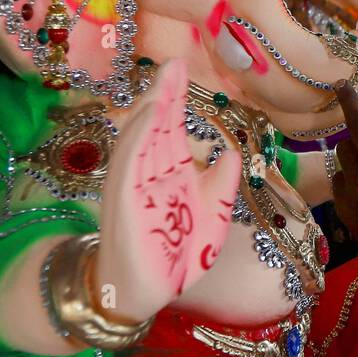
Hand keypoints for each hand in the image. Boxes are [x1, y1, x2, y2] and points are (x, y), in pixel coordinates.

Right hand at [97, 59, 240, 321]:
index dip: (176, 100)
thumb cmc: (176, 255)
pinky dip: (138, 139)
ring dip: (150, 108)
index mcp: (170, 174)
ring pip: (139, 139)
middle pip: (155, 126)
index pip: (172, 129)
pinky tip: (149, 117)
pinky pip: (129, 165)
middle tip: (172, 63)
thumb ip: (222, 186)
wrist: (144, 293)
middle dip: (163, 94)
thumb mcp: (211, 217)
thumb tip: (232, 153)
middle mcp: (149, 174)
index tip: (182, 71)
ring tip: (162, 81)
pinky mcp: (124, 201)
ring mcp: (134, 185)